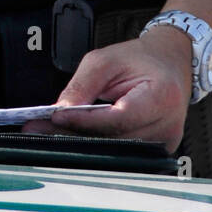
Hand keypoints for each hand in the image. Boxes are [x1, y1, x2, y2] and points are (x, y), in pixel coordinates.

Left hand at [21, 26, 193, 152]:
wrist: (171, 62)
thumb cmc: (141, 59)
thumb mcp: (106, 59)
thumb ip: (83, 85)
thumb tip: (61, 110)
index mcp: (162, 96)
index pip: (119, 117)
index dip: (85, 120)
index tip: (56, 117)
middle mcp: (168, 125)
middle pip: (116, 140)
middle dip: (77, 135)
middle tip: (41, 129)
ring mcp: (166, 142)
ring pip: (116, 151)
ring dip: (84, 143)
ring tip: (51, 133)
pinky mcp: (157, 151)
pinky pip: (123, 153)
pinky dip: (99, 146)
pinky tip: (76, 137)